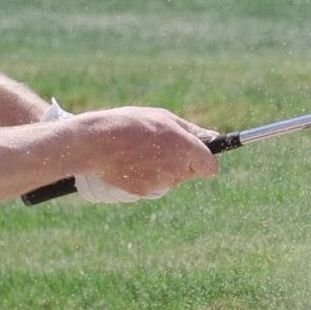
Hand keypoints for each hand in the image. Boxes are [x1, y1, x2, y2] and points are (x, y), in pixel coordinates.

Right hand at [46, 101, 217, 201]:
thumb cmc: (131, 124)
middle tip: (163, 145)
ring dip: (165, 168)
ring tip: (143, 150)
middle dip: (184, 162)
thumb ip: (192, 130)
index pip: (211, 167)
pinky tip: (133, 161)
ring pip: (173, 179)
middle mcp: (177, 169)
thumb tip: (214, 136)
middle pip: (192, 172)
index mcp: (185, 149)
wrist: (96, 143)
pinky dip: (148, 175)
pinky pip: (155, 184)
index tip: (200, 154)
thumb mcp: (164, 118)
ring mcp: (161, 183)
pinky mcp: (145, 192)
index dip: (206, 159)